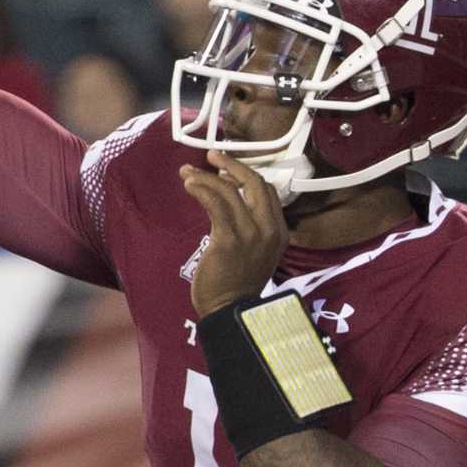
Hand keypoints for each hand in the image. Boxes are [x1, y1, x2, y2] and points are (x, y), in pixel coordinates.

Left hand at [180, 150, 287, 314]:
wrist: (229, 311)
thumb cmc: (237, 282)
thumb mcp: (255, 251)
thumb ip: (251, 226)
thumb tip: (231, 195)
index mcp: (280, 232)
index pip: (267, 191)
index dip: (245, 174)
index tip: (225, 167)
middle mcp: (270, 229)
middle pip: (255, 183)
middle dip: (232, 165)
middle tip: (211, 156)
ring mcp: (252, 234)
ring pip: (230, 191)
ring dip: (206, 177)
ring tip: (187, 173)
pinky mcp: (229, 239)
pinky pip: (216, 204)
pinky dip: (202, 189)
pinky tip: (189, 185)